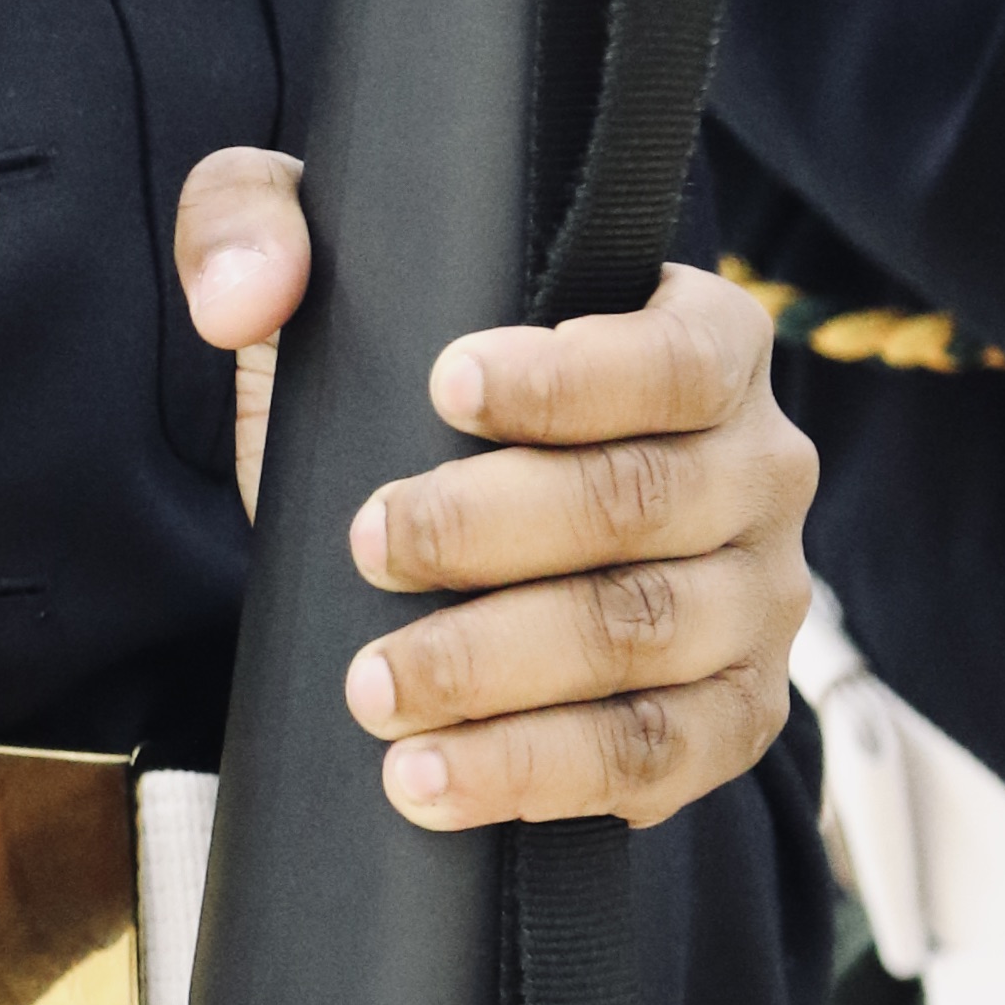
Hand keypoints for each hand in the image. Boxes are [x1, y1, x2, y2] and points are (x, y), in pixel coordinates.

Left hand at [174, 155, 815, 833]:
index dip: (565, 378)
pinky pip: (655, 760)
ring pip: (644, 644)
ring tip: (374, 690)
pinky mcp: (729, 718)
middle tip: (369, 545)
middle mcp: (761, 467)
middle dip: (490, 533)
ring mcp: (756, 603)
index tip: (441, 385)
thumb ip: (256, 223)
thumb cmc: (414, 367)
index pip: (670, 357)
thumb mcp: (330, 258)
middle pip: (642, 506)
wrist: (459, 512)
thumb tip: (243, 297)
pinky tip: (433, 781)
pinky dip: (539, 776)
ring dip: (499, 676)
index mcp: (712, 339)